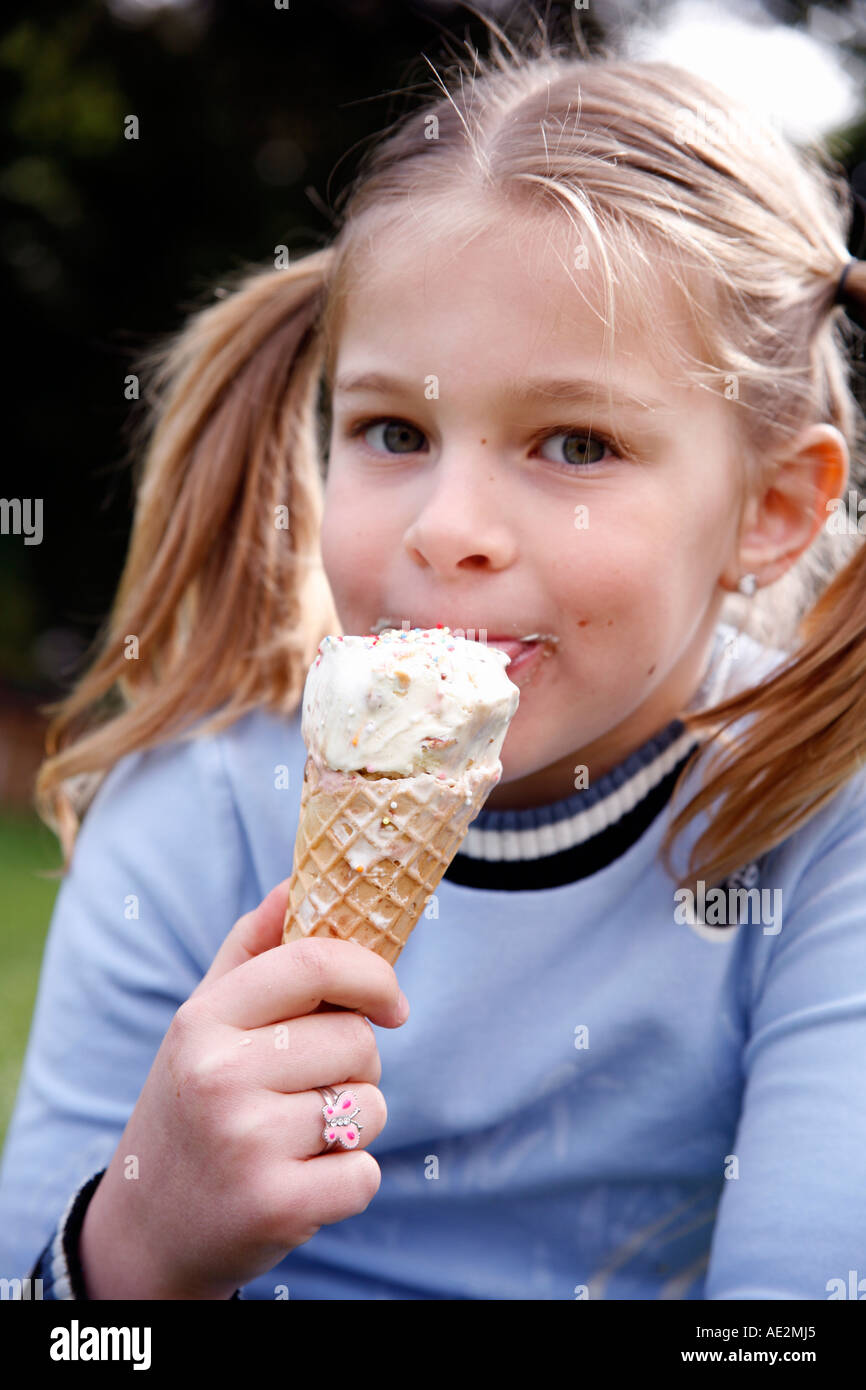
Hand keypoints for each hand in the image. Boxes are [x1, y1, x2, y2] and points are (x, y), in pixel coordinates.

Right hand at [79, 880, 408, 1298]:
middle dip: (355, 1064)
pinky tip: (298, 1185)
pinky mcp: (274, 1205)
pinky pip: (364, 1173)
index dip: (372, 974)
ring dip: (352, 1123)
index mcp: (203, 1019)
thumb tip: (299, 878)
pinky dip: (347, 1181)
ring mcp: (246, 1142)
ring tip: (294, 1139)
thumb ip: (252, 947)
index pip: (315, 962)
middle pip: (356, 1039)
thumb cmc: (193, 1106)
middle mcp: (219, 1074)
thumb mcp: (204, 1023)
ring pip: (369, 1105)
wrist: (147, 1229)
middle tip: (308, 1090)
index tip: (391, 1002)